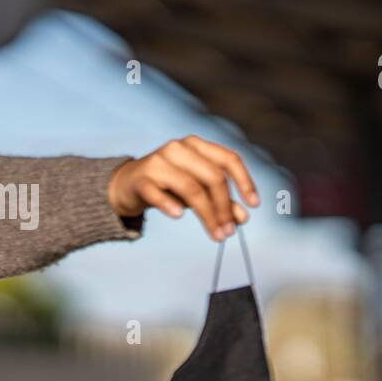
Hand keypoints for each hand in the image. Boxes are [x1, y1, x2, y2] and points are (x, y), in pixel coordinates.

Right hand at [107, 136, 258, 240]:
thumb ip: (220, 201)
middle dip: (225, 207)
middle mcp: (179, 148)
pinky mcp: (141, 178)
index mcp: (196, 146)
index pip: (228, 159)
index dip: (245, 181)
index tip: (254, 205)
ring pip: (190, 188)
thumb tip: (243, 218)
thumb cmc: (168, 185)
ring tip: (217, 234)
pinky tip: (179, 216)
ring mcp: (158, 161)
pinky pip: (158, 193)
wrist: (126, 185)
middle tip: (230, 231)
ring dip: (207, 214)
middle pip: (212, 177)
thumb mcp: (197, 191)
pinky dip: (169, 204)